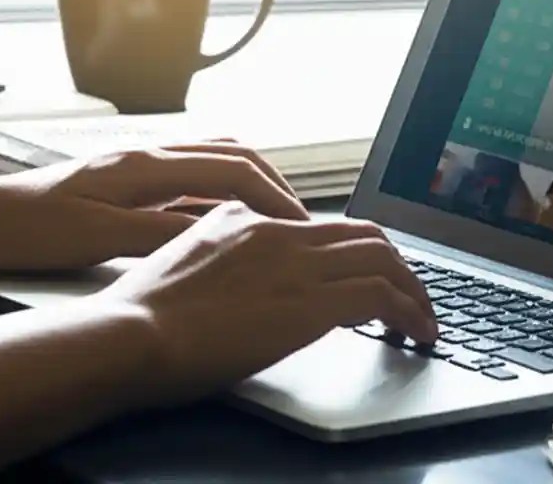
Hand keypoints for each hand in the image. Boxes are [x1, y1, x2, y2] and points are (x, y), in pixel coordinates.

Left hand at [0, 141, 307, 269]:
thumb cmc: (26, 230)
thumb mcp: (100, 239)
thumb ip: (162, 233)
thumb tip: (220, 233)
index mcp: (145, 165)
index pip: (234, 170)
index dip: (275, 198)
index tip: (301, 227)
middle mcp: (145, 154)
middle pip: (231, 153)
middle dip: (272, 184)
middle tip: (298, 221)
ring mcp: (133, 165)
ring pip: (210, 162)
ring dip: (247, 186)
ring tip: (268, 222)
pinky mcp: (121, 182)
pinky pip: (186, 179)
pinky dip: (216, 197)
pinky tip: (216, 225)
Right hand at [97, 202, 437, 400]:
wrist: (129, 335)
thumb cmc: (141, 316)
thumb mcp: (179, 261)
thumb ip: (217, 253)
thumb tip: (238, 273)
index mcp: (244, 218)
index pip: (321, 225)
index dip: (355, 252)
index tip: (367, 276)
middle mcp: (278, 232)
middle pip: (363, 234)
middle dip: (397, 265)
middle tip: (409, 295)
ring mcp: (297, 264)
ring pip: (382, 258)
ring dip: (413, 289)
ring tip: (423, 319)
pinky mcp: (311, 302)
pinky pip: (382, 295)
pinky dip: (410, 312)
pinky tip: (416, 333)